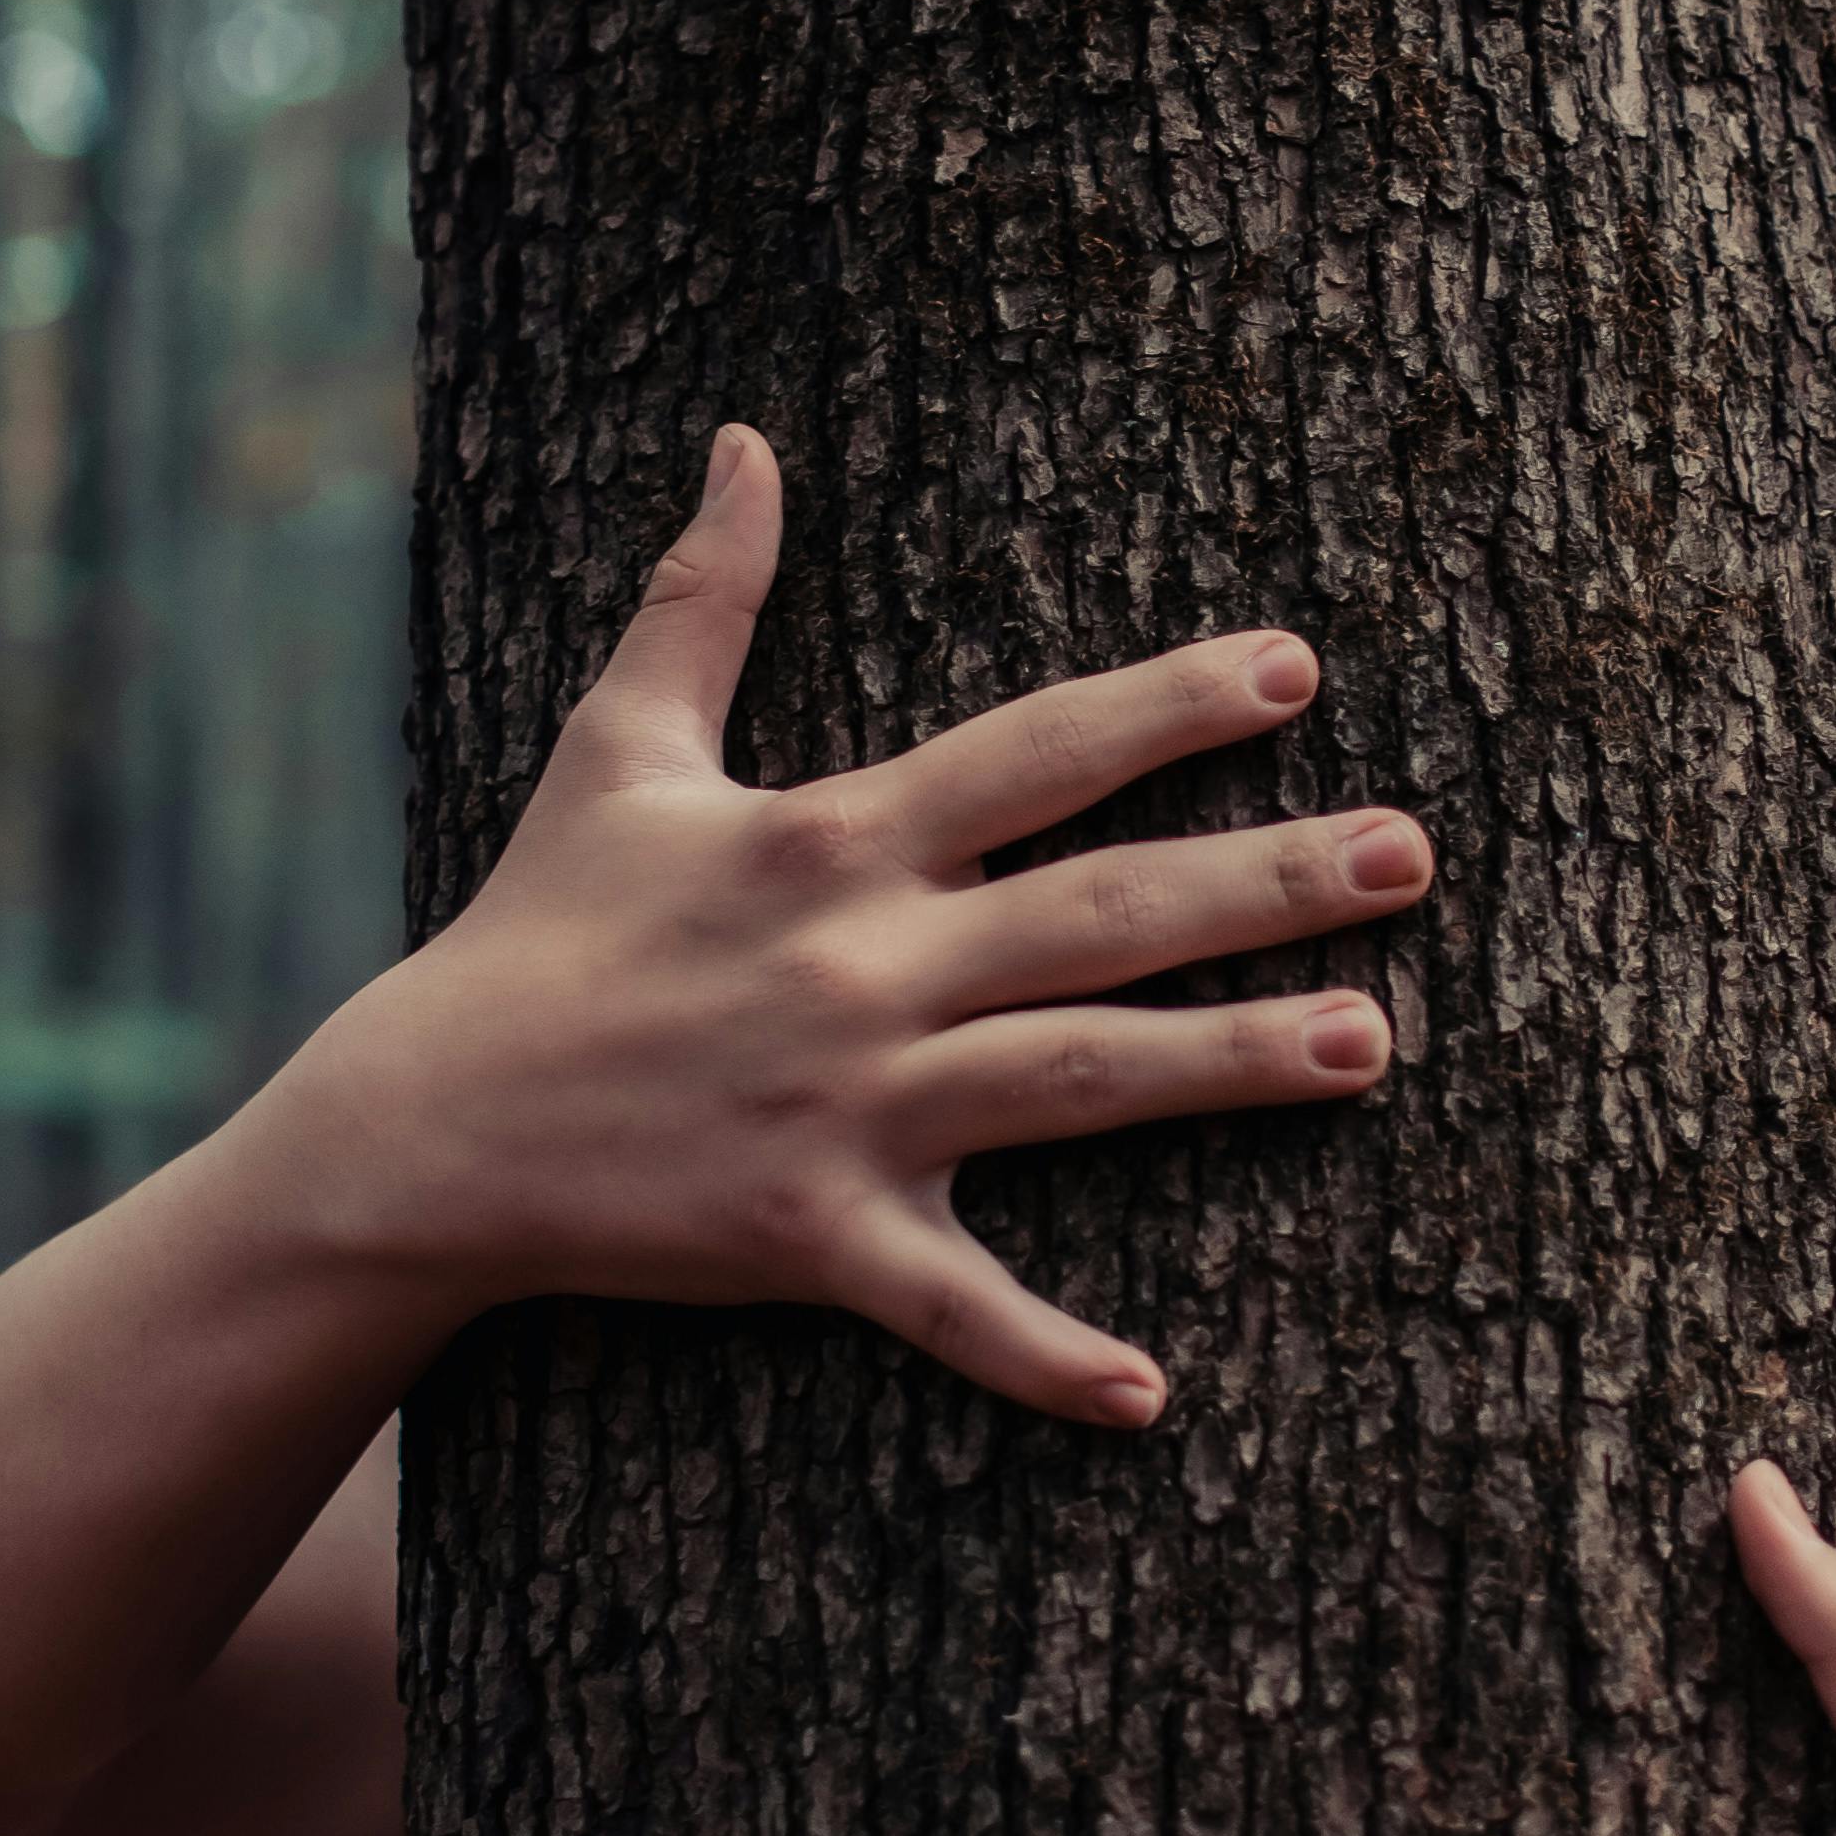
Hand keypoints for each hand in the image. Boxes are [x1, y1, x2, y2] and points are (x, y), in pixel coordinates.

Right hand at [301, 426, 1434, 1420]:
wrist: (424, 1127)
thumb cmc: (536, 929)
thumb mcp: (618, 749)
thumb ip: (703, 596)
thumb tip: (741, 441)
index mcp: (827, 840)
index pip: (1033, 754)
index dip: (1167, 707)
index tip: (1299, 674)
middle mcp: (859, 965)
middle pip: (1100, 911)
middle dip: (1263, 880)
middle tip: (1411, 855)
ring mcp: (844, 1106)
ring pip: (1073, 1080)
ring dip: (1226, 1065)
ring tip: (1369, 1046)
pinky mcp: (811, 1239)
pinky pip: (949, 1304)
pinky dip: (1041, 1355)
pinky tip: (1150, 1393)